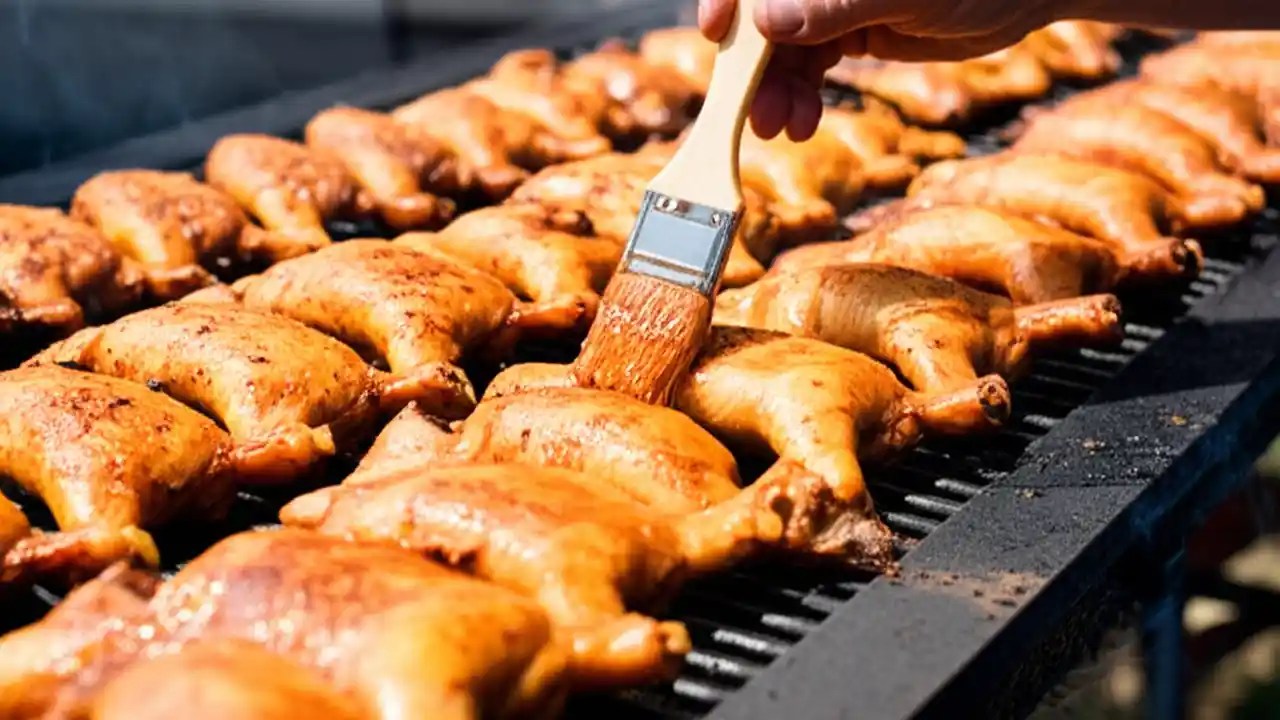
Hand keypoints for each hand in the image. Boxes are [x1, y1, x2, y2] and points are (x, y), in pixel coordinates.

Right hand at [699, 0, 1073, 139]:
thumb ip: (833, 5)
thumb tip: (765, 23)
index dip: (728, 0)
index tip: (715, 32)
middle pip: (760, 15)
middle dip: (752, 65)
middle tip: (755, 113)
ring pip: (779, 46)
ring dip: (776, 91)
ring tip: (787, 128)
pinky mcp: (843, 28)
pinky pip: (804, 63)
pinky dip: (799, 95)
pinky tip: (801, 122)